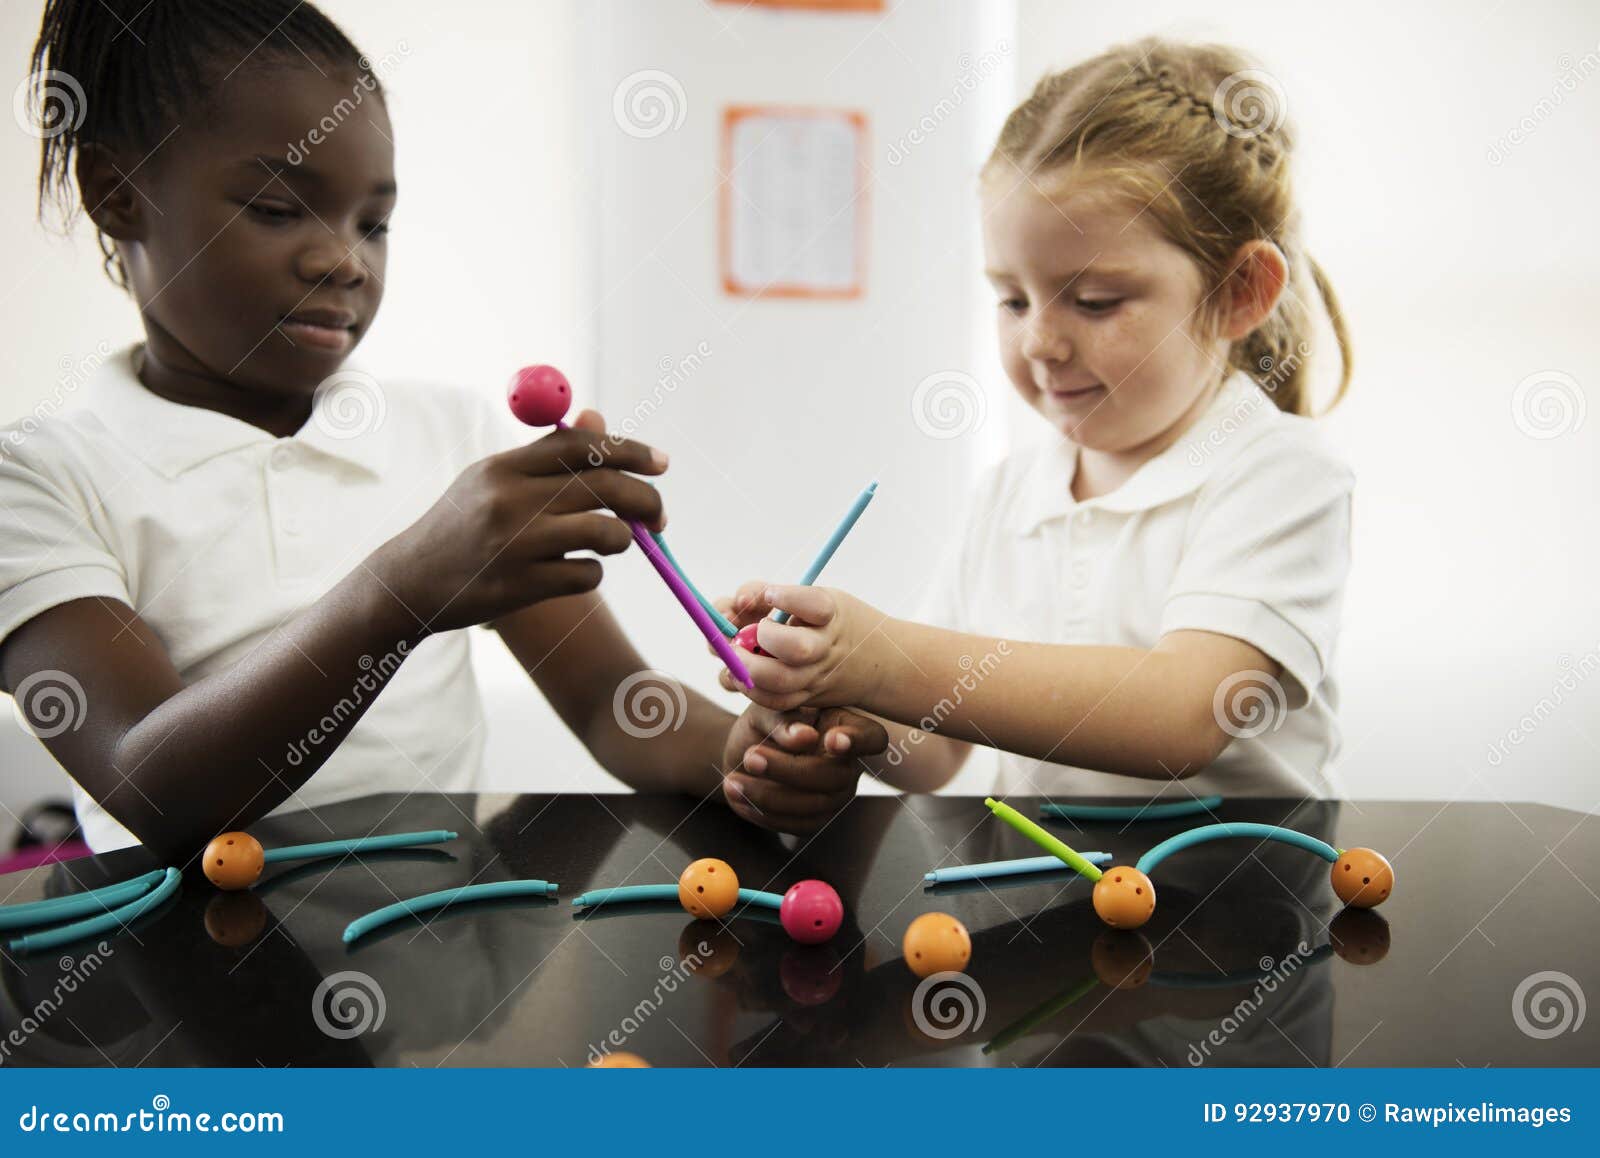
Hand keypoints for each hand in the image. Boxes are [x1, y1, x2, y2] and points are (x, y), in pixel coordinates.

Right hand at [368, 410, 666, 633]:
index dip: (630, 450)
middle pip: (603, 487)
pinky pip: (588, 576)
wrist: (411, 583)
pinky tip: (576, 572)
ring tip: (616, 542)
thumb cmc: (461, 526)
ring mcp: (515, 544)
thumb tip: (598, 419)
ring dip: (622, 539)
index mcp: (504, 467)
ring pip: (605, 532)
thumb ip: (546, 454)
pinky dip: (593, 574)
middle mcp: (510, 500)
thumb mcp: (492, 479)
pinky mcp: (521, 586)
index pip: (581, 445)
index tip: (662, 463)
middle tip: (660, 515)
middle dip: (645, 499)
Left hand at [716, 581, 887, 711]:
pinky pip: (777, 700)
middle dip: (765, 639)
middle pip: (797, 648)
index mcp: (832, 614)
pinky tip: (739, 674)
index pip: (815, 605)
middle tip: (750, 631)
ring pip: (781, 681)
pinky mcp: (808, 696)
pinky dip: (753, 689)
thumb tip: (739, 600)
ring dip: (750, 668)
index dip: (789, 598)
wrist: (878, 663)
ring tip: (736, 654)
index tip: (771, 594)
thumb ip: (781, 597)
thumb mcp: (822, 599)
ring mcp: (817, 675)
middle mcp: (826, 646)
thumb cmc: (834, 621)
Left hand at [720, 702, 886, 833]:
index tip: (831, 739)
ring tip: (733, 780)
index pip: (871, 738)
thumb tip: (804, 737)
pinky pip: (795, 824)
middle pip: (835, 777)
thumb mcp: (769, 710)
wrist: (747, 747)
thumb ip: (786, 720)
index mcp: (847, 727)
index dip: (858, 741)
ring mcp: (835, 795)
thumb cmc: (766, 721)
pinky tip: (737, 795)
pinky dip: (762, 813)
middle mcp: (849, 765)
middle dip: (789, 770)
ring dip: (769, 795)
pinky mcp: (815, 819)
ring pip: (813, 804)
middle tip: (751, 756)